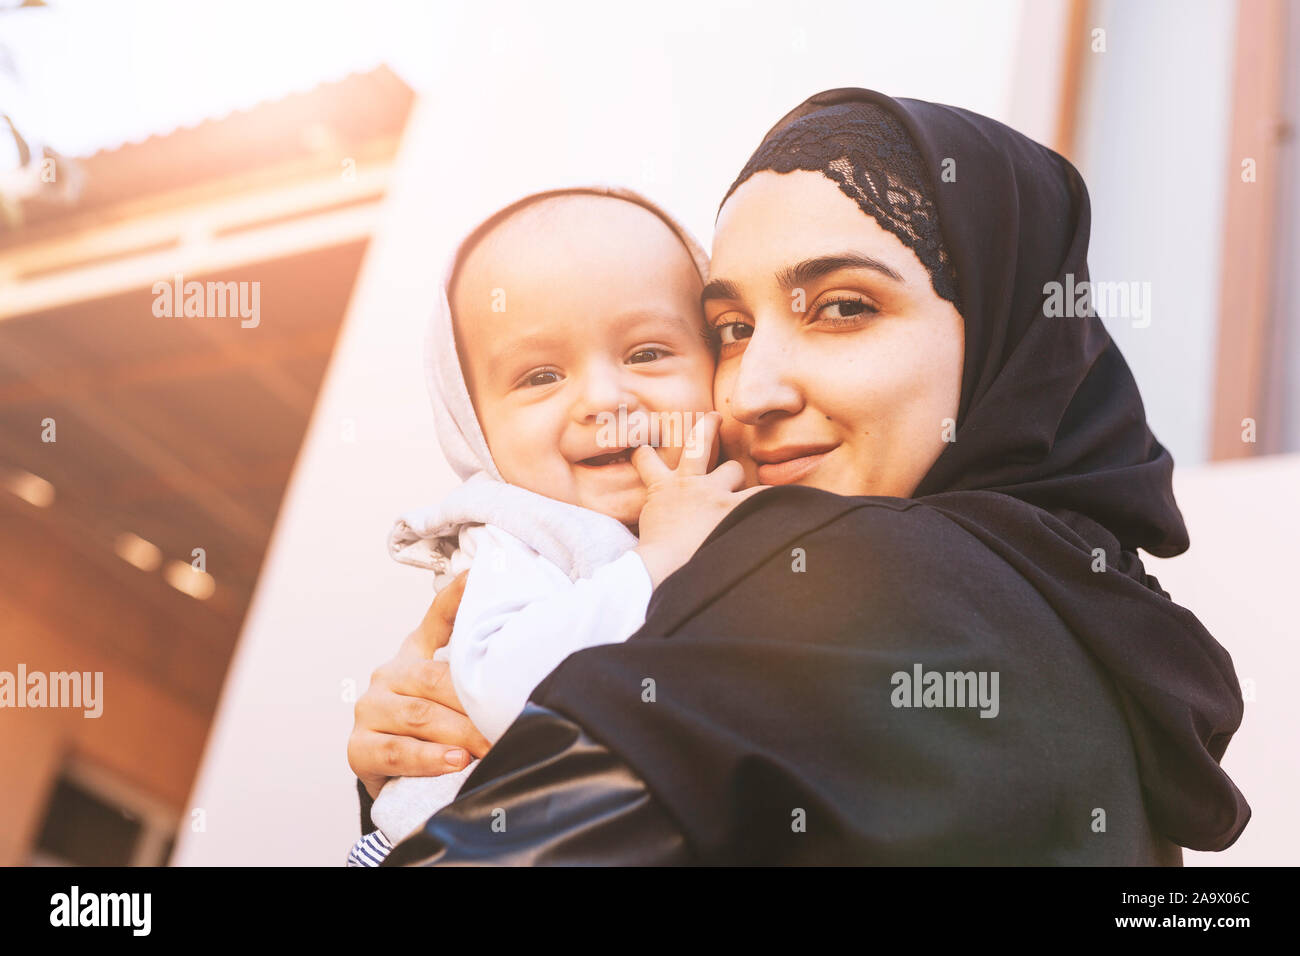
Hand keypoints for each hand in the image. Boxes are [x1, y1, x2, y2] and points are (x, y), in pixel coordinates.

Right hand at [347, 571, 492, 798]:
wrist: (399, 781)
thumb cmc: (436, 733)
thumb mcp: (456, 699)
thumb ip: (478, 672)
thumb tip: (518, 649)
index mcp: (413, 654)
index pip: (437, 619)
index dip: (457, 597)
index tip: (477, 576)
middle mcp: (388, 675)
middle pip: (434, 679)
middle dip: (475, 703)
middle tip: (510, 719)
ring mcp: (369, 710)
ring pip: (418, 716)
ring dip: (459, 733)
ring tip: (489, 746)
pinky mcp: (358, 749)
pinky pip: (396, 751)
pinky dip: (429, 759)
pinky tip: (455, 763)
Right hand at [631, 411, 767, 586]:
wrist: (661, 567)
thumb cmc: (652, 560)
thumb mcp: (646, 535)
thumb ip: (658, 527)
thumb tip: (653, 552)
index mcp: (662, 489)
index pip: (646, 460)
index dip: (645, 452)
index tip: (643, 446)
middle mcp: (688, 483)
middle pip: (698, 444)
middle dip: (707, 427)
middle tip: (714, 417)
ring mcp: (711, 493)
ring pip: (732, 469)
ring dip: (737, 481)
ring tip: (748, 494)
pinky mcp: (732, 507)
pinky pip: (761, 496)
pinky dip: (771, 500)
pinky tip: (786, 501)